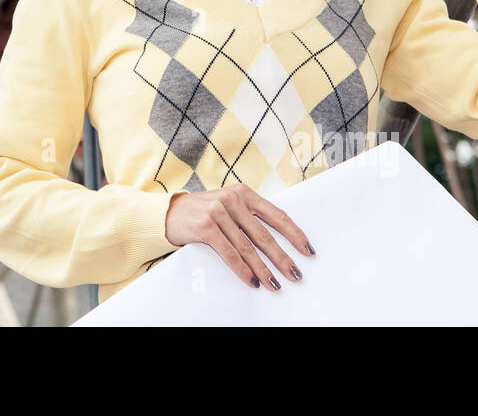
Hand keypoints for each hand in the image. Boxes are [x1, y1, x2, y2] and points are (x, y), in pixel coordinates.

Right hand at [164, 184, 314, 290]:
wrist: (169, 213)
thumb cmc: (203, 212)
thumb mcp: (228, 206)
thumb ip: (249, 216)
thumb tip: (278, 242)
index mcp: (244, 193)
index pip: (276, 215)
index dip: (294, 234)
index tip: (308, 251)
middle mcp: (233, 199)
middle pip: (264, 235)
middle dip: (281, 258)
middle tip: (295, 275)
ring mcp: (218, 211)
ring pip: (247, 247)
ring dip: (263, 269)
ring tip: (274, 284)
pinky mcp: (205, 226)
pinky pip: (228, 252)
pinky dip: (241, 268)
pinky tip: (251, 280)